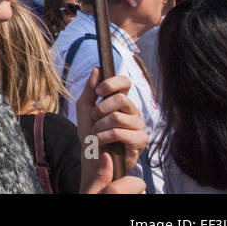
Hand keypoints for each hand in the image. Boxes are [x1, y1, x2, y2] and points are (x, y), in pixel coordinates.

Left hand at [77, 69, 147, 193]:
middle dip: (100, 109)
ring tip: (96, 132)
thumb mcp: (85, 108)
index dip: (112, 83)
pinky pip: (119, 132)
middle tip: (94, 119)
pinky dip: (104, 136)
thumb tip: (97, 68)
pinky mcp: (141, 140)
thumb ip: (90, 89)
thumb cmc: (90, 132)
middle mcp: (133, 111)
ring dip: (100, 125)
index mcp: (121, 101)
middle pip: (120, 99)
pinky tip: (100, 140)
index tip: (98, 92)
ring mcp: (139, 125)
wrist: (93, 157)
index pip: (125, 82)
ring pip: (117, 116)